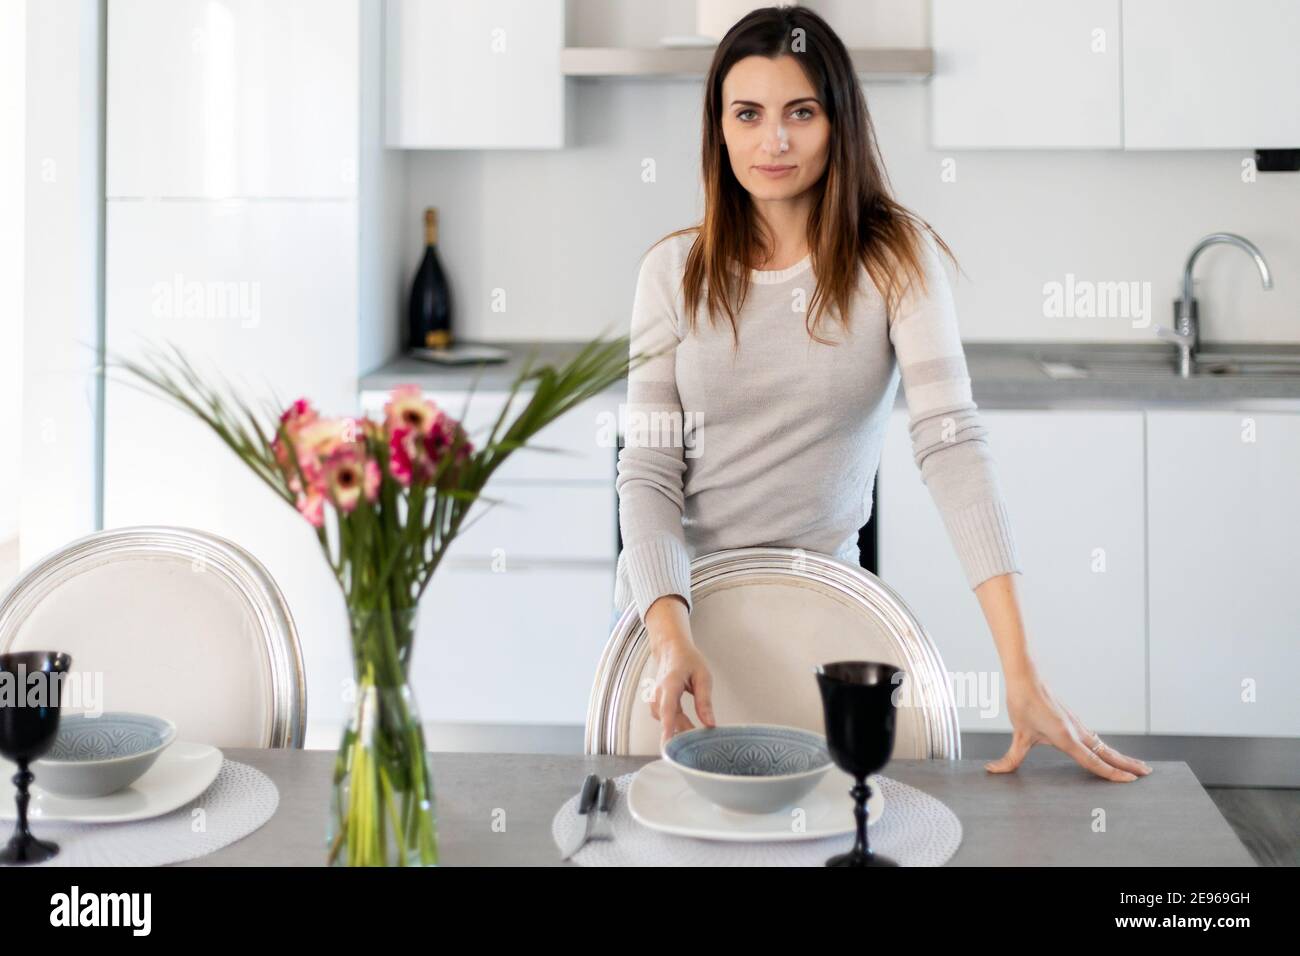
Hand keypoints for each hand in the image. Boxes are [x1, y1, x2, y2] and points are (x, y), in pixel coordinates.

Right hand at [648, 636, 715, 746]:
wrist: (670, 649)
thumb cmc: (687, 660)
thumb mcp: (703, 677)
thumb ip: (705, 701)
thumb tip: (710, 724)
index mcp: (670, 683)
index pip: (668, 708)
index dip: (668, 727)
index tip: (669, 743)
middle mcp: (658, 693)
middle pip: (668, 719)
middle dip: (681, 734)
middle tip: (698, 744)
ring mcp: (654, 699)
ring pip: (666, 721)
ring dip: (679, 729)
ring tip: (695, 734)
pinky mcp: (656, 704)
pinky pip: (665, 719)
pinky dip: (675, 725)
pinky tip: (687, 727)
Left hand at [986, 675, 1151, 781]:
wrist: (1025, 675)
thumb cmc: (1022, 702)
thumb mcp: (1018, 734)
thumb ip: (1009, 758)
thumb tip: (992, 770)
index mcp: (1067, 738)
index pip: (1094, 761)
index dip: (1112, 773)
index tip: (1132, 780)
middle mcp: (1076, 732)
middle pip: (1107, 753)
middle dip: (1127, 764)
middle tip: (1147, 773)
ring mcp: (1076, 724)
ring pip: (1102, 744)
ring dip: (1119, 755)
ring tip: (1134, 764)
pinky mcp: (1072, 718)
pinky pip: (1093, 736)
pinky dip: (1105, 746)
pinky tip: (1105, 749)